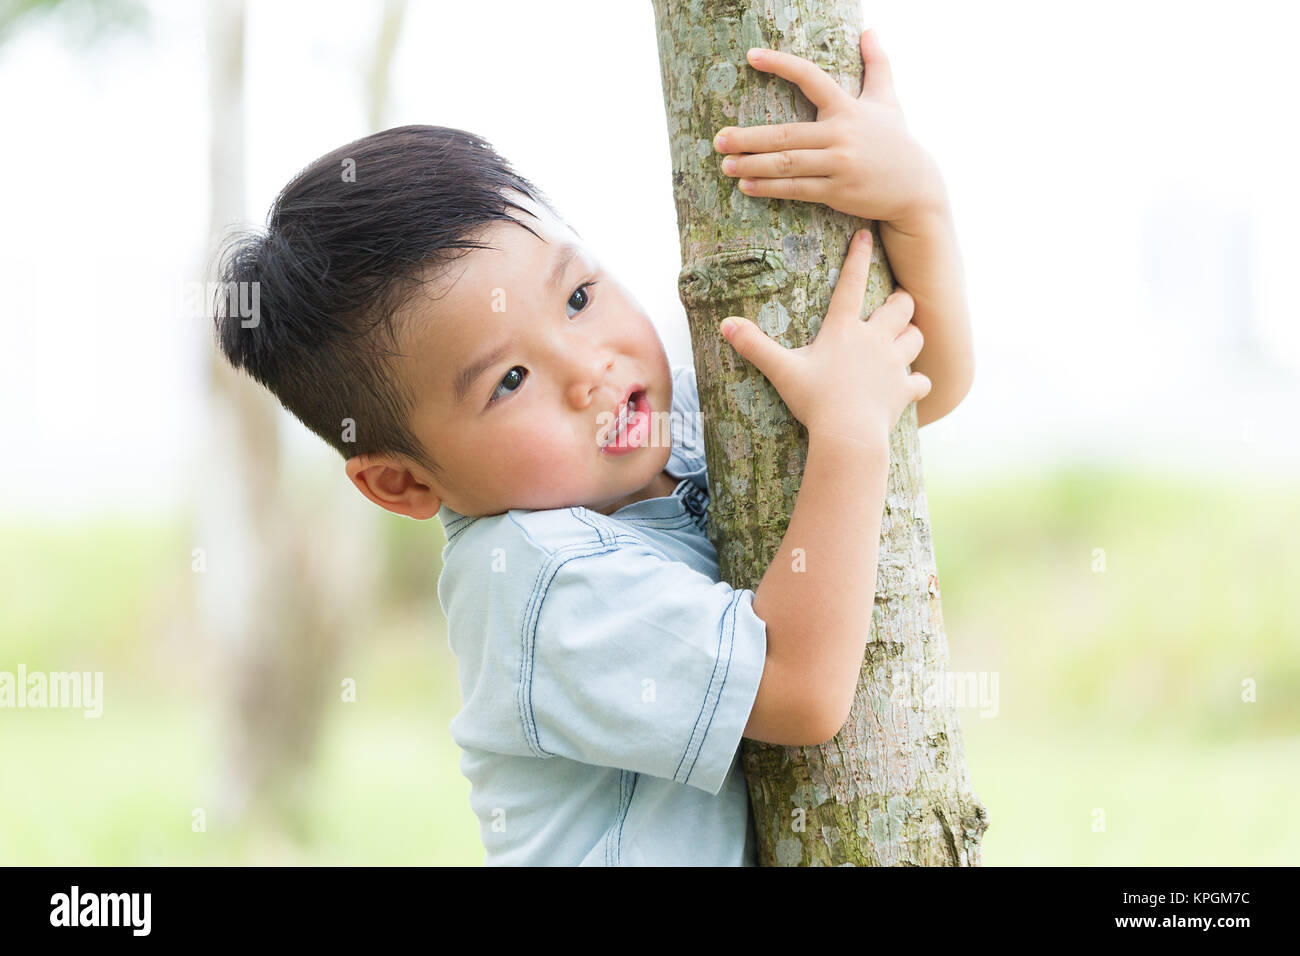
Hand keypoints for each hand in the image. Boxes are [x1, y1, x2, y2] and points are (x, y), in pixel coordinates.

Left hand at [713, 30, 945, 229]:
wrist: (916, 189)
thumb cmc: (895, 142)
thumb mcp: (888, 101)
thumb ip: (878, 65)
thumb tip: (870, 30)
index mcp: (848, 108)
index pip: (811, 78)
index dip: (781, 65)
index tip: (751, 56)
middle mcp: (842, 135)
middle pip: (787, 134)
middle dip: (749, 137)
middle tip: (719, 138)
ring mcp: (839, 166)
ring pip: (788, 164)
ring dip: (753, 165)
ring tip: (725, 164)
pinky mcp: (838, 192)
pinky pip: (797, 189)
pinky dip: (769, 188)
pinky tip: (746, 186)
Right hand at [718, 230, 931, 446]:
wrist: (848, 433)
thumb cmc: (814, 400)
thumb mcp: (781, 371)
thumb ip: (754, 346)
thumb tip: (724, 323)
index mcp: (844, 329)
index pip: (851, 283)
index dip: (859, 256)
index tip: (867, 236)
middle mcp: (874, 340)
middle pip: (899, 307)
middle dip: (901, 299)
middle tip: (898, 297)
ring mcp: (893, 365)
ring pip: (916, 337)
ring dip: (913, 334)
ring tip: (908, 335)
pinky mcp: (903, 390)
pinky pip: (920, 381)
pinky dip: (918, 381)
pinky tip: (912, 384)